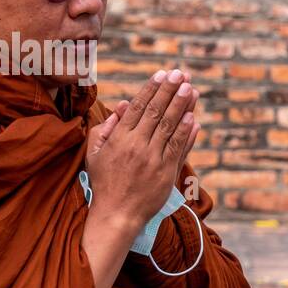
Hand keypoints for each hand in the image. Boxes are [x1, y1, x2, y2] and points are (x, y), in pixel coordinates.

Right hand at [85, 68, 200, 231]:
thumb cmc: (103, 182)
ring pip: (170, 127)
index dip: (152, 89)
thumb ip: (105, 128)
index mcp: (119, 139)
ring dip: (182, 106)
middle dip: (170, 91)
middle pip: (157, 112)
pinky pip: (179, 148)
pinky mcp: (166, 173)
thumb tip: (123, 106)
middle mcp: (138, 146)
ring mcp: (154, 159)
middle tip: (182, 74)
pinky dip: (187, 133)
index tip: (162, 74)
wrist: (117, 214)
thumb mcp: (94, 154)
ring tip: (191, 89)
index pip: (139, 107)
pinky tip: (193, 118)